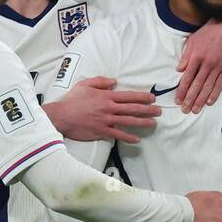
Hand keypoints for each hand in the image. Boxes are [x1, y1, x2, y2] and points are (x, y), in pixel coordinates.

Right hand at [45, 77, 160, 143]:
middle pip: (132, 108)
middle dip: (148, 109)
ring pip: (128, 121)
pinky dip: (128, 137)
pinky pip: (118, 134)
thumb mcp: (85, 84)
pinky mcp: (102, 131)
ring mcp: (106, 120)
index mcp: (106, 96)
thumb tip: (114, 81)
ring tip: (153, 123)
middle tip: (159, 111)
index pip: (128, 96)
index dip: (142, 96)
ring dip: (142, 122)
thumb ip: (101, 81)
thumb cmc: (72, 100)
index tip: (152, 98)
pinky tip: (137, 139)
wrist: (62, 116)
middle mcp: (109, 108)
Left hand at [176, 19, 221, 112]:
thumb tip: (179, 70)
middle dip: (190, 99)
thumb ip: (186, 56)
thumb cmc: (209, 31)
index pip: (187, 77)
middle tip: (185, 110)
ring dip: (201, 100)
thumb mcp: (193, 40)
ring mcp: (218, 67)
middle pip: (196, 85)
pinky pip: (220, 84)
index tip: (178, 100)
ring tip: (196, 110)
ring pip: (208, 87)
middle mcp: (207, 63)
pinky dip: (214, 94)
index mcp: (196, 56)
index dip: (182, 90)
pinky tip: (209, 102)